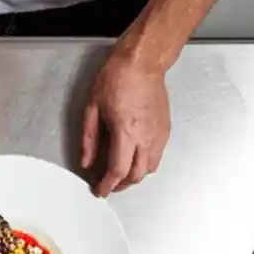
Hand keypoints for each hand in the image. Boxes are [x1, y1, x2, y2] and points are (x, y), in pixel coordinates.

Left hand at [81, 51, 170, 196]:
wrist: (143, 63)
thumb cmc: (118, 78)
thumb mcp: (92, 108)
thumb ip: (89, 140)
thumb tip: (87, 161)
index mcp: (126, 132)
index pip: (117, 171)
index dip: (107, 186)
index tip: (100, 191)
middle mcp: (146, 137)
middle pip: (137, 175)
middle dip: (122, 185)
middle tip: (109, 184)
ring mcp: (158, 134)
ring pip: (151, 168)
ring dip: (135, 176)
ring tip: (121, 174)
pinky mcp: (165, 129)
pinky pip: (158, 156)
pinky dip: (146, 164)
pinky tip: (135, 157)